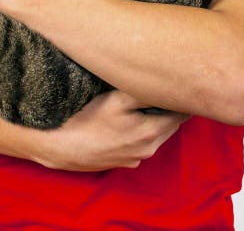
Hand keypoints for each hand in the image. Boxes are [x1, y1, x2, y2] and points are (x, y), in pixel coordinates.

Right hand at [32, 90, 189, 171]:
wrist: (60, 147)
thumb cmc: (88, 119)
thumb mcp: (117, 99)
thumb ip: (146, 92)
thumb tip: (168, 83)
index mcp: (152, 132)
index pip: (182, 113)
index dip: (183, 96)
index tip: (183, 81)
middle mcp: (149, 149)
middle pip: (171, 123)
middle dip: (172, 106)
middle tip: (168, 84)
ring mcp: (136, 158)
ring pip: (157, 133)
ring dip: (157, 117)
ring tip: (149, 98)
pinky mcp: (123, 161)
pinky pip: (142, 142)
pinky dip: (142, 128)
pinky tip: (129, 118)